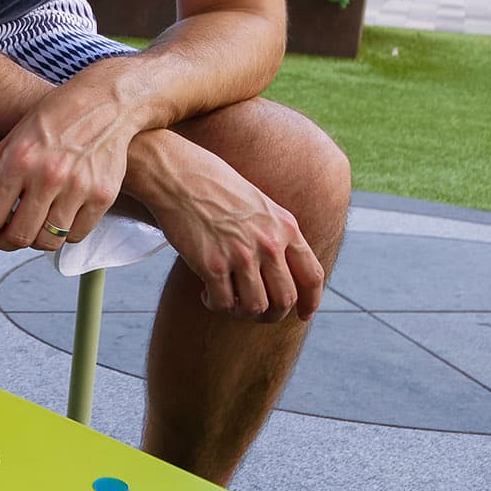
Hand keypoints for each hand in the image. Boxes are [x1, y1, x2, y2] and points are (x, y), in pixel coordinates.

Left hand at [0, 86, 133, 251]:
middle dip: (5, 242)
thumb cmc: (52, 120)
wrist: (105, 102)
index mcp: (20, 160)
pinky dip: (63, 233)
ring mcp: (79, 187)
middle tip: (4, 235)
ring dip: (35, 239)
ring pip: (48, 242)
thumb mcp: (11, 142)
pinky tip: (59, 215)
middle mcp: (49, 176)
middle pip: (19, 237)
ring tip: (32, 224)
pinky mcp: (103, 196)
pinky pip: (76, 235)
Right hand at [140, 140, 323, 322]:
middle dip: (272, 315)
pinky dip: (216, 305)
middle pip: (285, 299)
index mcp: (285, 227)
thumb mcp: (260, 204)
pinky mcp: (213, 265)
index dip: (311, 302)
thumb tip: (280, 271)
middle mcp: (269, 243)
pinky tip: (207, 294)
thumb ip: (275, 234)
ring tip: (228, 301)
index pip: (312, 276)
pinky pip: (223, 303)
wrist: (178, 174)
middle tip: (255, 312)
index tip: (303, 316)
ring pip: (256, 307)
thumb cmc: (214, 186)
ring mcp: (241, 255)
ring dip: (242, 312)